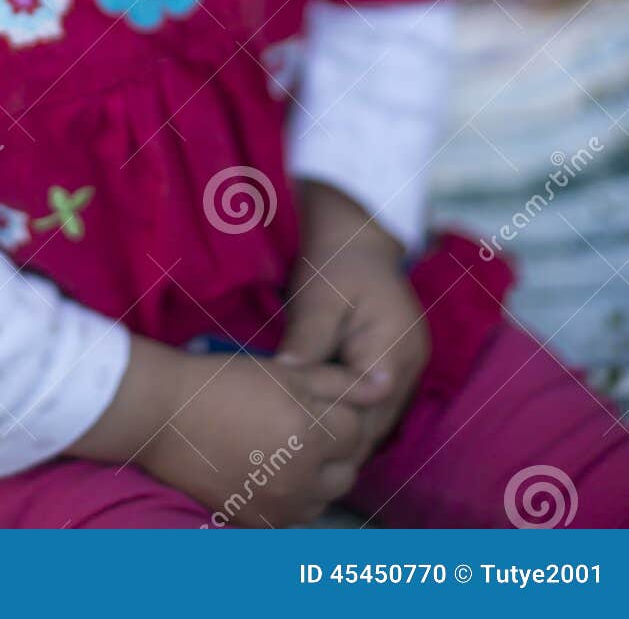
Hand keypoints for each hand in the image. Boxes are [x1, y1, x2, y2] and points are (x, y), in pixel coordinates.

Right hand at [70, 334, 381, 526]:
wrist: (162, 416)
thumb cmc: (223, 382)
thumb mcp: (284, 371)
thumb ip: (339, 381)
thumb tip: (388, 384)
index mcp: (309, 435)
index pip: (357, 430)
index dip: (340, 411)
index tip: (316, 399)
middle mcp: (301, 480)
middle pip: (348, 469)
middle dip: (337, 446)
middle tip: (306, 422)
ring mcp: (279, 507)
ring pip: (326, 496)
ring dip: (319, 474)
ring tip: (288, 446)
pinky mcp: (258, 524)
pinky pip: (297, 515)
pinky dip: (295, 495)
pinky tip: (272, 469)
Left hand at [279, 182, 429, 459]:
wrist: (356, 242)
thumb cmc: (336, 266)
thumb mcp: (318, 297)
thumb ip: (307, 339)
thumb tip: (285, 378)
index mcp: (395, 347)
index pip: (367, 405)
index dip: (333, 423)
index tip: (295, 433)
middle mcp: (410, 367)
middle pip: (375, 422)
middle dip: (338, 438)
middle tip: (293, 454)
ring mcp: (407, 372)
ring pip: (377, 422)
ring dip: (345, 434)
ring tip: (302, 449)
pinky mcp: (395, 373)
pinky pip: (374, 409)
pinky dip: (350, 420)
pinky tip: (319, 427)